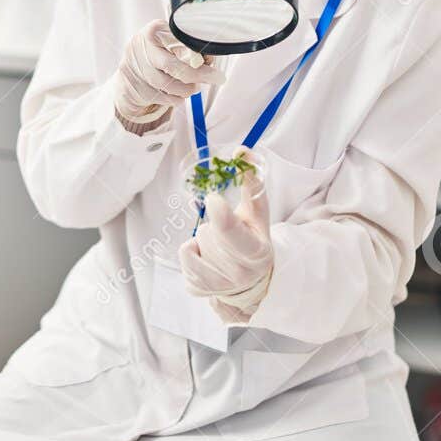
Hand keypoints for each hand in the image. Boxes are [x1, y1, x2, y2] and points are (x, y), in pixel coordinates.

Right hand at [113, 19, 223, 130]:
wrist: (130, 69)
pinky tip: (180, 92)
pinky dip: (178, 98)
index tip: (209, 61)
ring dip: (189, 89)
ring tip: (195, 85)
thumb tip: (208, 61)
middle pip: (174, 67)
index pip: (178, 43)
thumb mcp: (171, 40)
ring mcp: (137, 70)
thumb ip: (189, 47)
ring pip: (172, 86)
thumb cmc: (159, 51)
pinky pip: (166, 98)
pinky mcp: (137, 88)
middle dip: (200, 75)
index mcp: (155, 31)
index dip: (195, 54)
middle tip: (217, 78)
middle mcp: (142, 48)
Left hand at [179, 182, 271, 324]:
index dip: (220, 214)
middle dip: (212, 226)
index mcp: (257, 252)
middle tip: (225, 233)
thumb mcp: (257, 212)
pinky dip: (191, 251)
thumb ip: (251, 181)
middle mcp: (239, 274)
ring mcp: (217, 286)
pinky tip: (207, 257)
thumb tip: (241, 152)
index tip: (213, 199)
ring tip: (217, 245)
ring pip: (191, 245)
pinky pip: (183, 256)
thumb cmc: (253, 238)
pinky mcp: (197, 289)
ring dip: (200, 239)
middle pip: (206, 234)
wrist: (251, 279)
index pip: (233, 234)